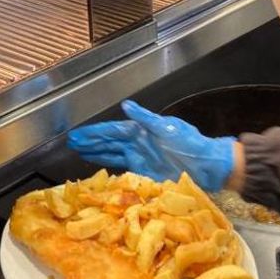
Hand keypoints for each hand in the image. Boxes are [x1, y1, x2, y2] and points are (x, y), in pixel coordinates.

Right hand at [67, 100, 235, 191]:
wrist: (207, 165)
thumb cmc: (191, 144)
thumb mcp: (168, 128)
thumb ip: (146, 118)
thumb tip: (126, 105)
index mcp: (141, 130)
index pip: (112, 131)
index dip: (94, 133)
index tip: (77, 135)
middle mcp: (137, 143)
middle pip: (108, 142)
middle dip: (90, 142)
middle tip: (71, 142)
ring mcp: (140, 158)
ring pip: (111, 154)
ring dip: (95, 153)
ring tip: (79, 151)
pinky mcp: (144, 173)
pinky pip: (121, 169)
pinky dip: (108, 167)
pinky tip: (97, 167)